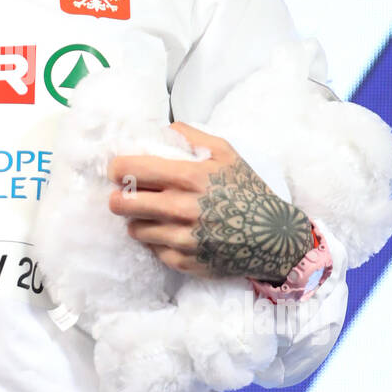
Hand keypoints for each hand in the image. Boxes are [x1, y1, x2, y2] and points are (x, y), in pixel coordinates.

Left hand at [106, 121, 312, 281]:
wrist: (274, 238)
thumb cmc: (248, 191)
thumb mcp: (226, 153)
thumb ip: (191, 136)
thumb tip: (162, 129)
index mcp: (189, 177)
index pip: (130, 170)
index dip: (117, 169)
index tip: (118, 171)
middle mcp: (181, 209)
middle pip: (121, 204)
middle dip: (118, 197)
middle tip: (125, 195)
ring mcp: (182, 239)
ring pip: (133, 229)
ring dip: (138, 220)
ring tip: (152, 215)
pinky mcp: (184, 262)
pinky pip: (152, 249)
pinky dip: (157, 241)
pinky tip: (171, 232)